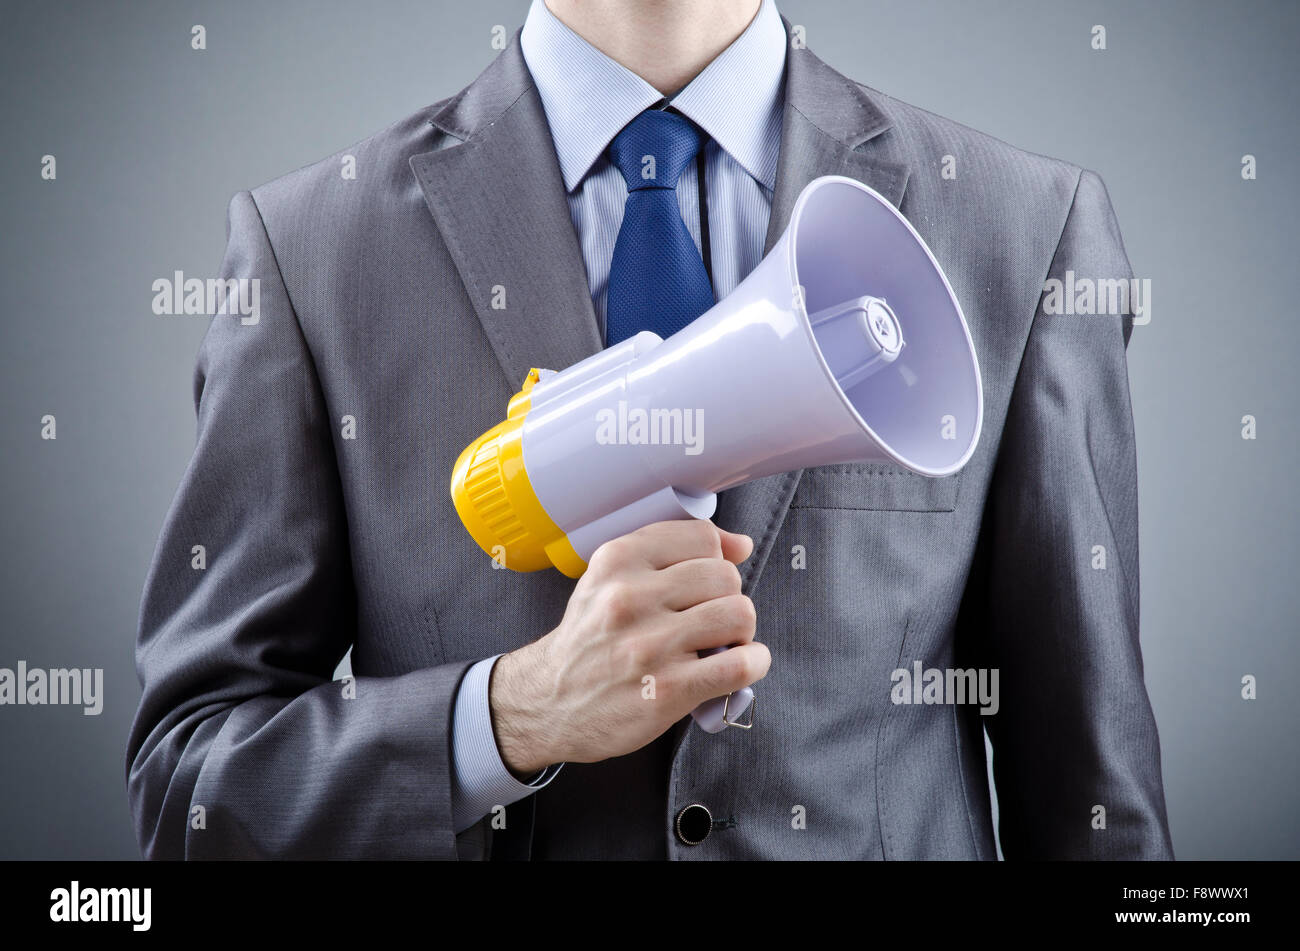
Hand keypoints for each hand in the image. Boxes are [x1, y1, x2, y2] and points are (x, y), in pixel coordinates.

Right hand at [489, 519, 769, 775]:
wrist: (549, 701)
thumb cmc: (591, 638)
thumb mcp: (611, 578)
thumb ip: (672, 553)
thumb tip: (741, 545)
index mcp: (618, 560)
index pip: (703, 536)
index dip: (715, 560)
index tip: (704, 584)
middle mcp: (630, 597)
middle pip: (725, 576)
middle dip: (728, 598)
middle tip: (710, 621)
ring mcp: (649, 645)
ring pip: (738, 614)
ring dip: (741, 632)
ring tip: (721, 644)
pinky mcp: (667, 690)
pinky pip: (740, 665)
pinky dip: (753, 663)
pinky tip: (739, 666)